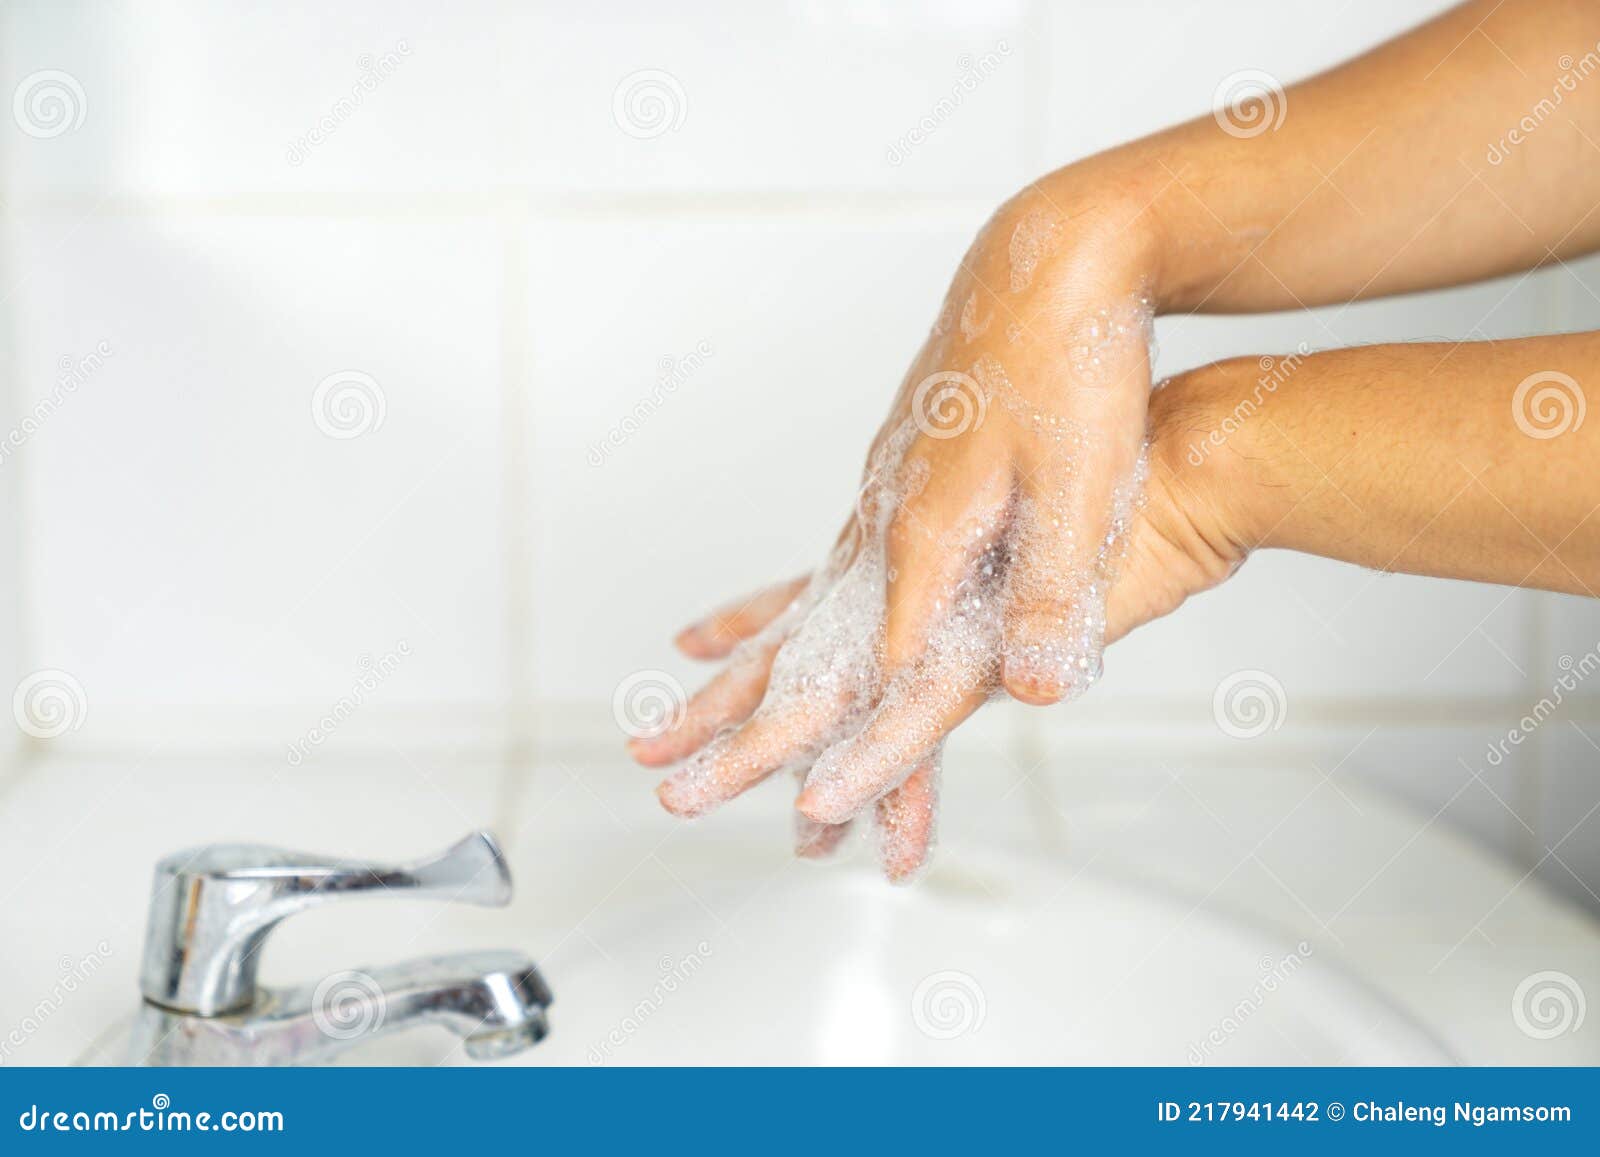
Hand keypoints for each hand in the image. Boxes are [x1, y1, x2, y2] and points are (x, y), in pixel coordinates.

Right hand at [629, 365, 1248, 879]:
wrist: (1051, 257)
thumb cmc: (1068, 363)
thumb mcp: (1080, 486)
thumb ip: (1050, 591)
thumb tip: (1033, 688)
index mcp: (922, 529)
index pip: (875, 664)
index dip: (842, 741)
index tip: (805, 806)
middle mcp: (886, 513)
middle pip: (808, 635)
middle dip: (742, 710)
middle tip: (662, 757)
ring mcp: (888, 488)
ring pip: (811, 594)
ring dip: (749, 654)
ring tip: (683, 679)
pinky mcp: (904, 469)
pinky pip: (833, 554)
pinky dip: (787, 593)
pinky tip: (771, 600)